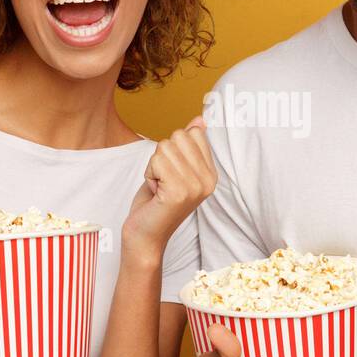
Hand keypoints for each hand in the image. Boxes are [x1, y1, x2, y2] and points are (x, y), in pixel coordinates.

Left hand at [122, 116, 217, 261]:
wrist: (146, 236)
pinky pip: (156, 161)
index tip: (172, 173)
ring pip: (165, 148)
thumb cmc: (156, 202)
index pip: (192, 133)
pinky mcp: (179, 192)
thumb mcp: (174, 168)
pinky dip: (149, 175)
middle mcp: (208, 180)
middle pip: (178, 137)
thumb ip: (189, 145)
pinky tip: (155, 193)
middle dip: (162, 156)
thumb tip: (200, 120)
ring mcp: (195, 186)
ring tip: (159, 188)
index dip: (174, 149)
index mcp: (211, 174)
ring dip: (154, 167)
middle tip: (163, 181)